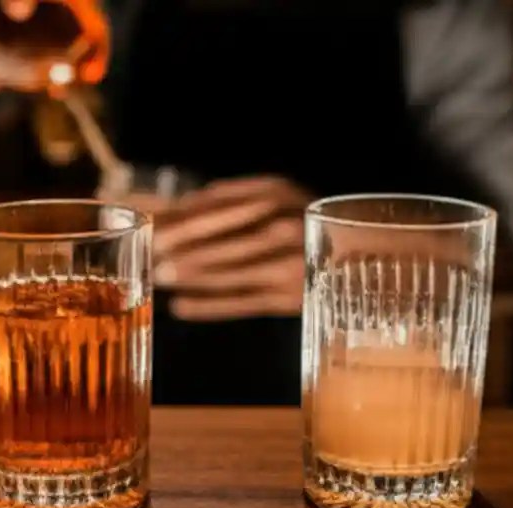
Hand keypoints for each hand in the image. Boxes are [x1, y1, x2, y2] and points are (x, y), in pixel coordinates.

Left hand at [152, 176, 310, 320]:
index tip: (152, 223)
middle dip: (182, 247)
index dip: (182, 217)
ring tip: (159, 278)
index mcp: (277, 195)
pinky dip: (209, 306)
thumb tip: (181, 206)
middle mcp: (284, 227)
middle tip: (149, 252)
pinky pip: (242, 303)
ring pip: (230, 272)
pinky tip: (181, 307)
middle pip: (223, 238)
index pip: (220, 205)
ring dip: (191, 275)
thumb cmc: (309, 221)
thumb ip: (234, 196)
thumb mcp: (281, 195)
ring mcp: (289, 265)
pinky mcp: (290, 299)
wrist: (362, 255)